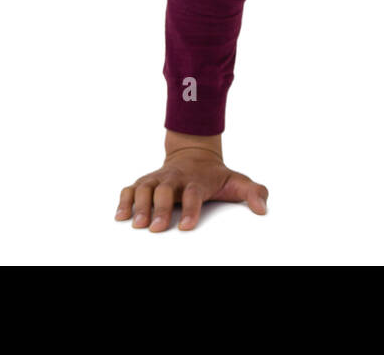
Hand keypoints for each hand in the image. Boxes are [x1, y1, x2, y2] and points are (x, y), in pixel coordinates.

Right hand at [115, 146, 268, 231]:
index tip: (187, 227)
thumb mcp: (237, 181)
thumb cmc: (214, 175)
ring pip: (145, 188)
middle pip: (165, 191)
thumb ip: (253, 193)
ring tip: (137, 224)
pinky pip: (130, 189)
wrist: (193, 154)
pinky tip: (120, 217)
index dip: (190, 209)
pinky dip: (123, 201)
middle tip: (157, 228)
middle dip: (160, 209)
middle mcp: (175, 179)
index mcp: (197, 180)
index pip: (194, 193)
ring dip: (140, 206)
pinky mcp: (144, 182)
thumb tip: (263, 209)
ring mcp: (158, 179)